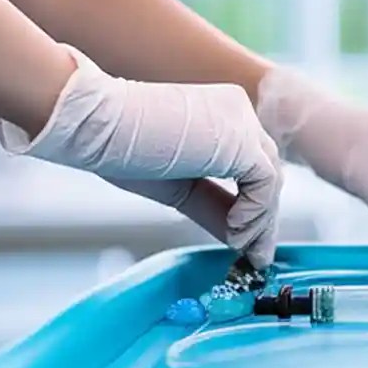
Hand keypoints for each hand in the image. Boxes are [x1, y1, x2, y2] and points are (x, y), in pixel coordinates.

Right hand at [0, 45, 281, 266]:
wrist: (96, 123)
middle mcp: (237, 112)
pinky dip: (255, 214)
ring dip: (260, 222)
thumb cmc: (119, 148)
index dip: (253, 206)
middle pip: (266, 172)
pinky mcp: (242, 141)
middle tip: (256, 255)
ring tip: (241, 247)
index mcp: (220, 114)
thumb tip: (239, 240)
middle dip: (264, 218)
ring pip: (271, 180)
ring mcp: (241, 123)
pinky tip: (234, 232)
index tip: (247, 240)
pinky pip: (265, 183)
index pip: (250, 166)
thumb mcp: (177, 185)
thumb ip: (212, 205)